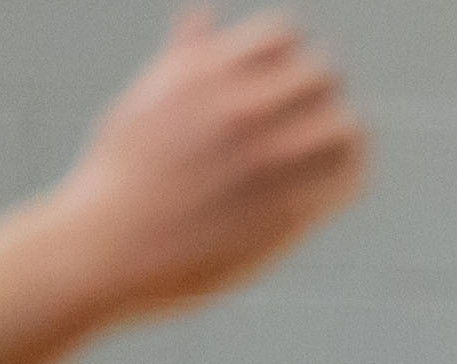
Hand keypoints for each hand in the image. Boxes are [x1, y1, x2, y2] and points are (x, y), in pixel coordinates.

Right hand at [39, 12, 367, 320]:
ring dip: (339, 130)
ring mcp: (268, 163)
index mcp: (204, 75)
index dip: (284, 54)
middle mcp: (241, 112)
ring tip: (322, 143)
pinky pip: (347, 178)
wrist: (108, 247)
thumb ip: (183, 58)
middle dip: (315, 89)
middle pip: (323, 74)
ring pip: (347, 125)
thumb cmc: (119, 174)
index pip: (283, 33)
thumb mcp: (143, 102)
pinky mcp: (287, 209)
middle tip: (303, 112)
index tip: (275, 76)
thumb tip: (202, 15)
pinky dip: (347, 170)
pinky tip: (329, 176)